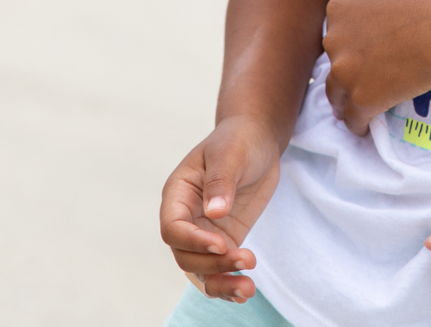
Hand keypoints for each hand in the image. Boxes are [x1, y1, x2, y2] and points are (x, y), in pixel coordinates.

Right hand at [159, 115, 283, 301]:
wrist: (256, 139)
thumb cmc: (238, 140)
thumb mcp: (230, 153)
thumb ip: (221, 181)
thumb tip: (214, 212)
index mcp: (178, 195)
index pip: (173, 228)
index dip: (193, 241)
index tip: (222, 244)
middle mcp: (186, 218)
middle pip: (186, 255)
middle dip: (213, 265)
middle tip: (246, 259)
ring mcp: (205, 232)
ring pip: (201, 270)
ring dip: (221, 283)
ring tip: (248, 289)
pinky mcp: (225, 240)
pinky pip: (220, 268)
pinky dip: (229, 282)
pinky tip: (245, 291)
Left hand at [325, 0, 430, 133]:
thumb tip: (367, 10)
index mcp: (338, 9)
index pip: (338, 29)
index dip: (350, 40)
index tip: (362, 49)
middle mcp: (334, 41)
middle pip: (334, 60)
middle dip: (345, 68)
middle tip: (359, 77)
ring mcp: (346, 72)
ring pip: (336, 93)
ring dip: (343, 101)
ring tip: (350, 109)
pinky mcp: (363, 99)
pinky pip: (353, 118)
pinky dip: (357, 124)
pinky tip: (363, 128)